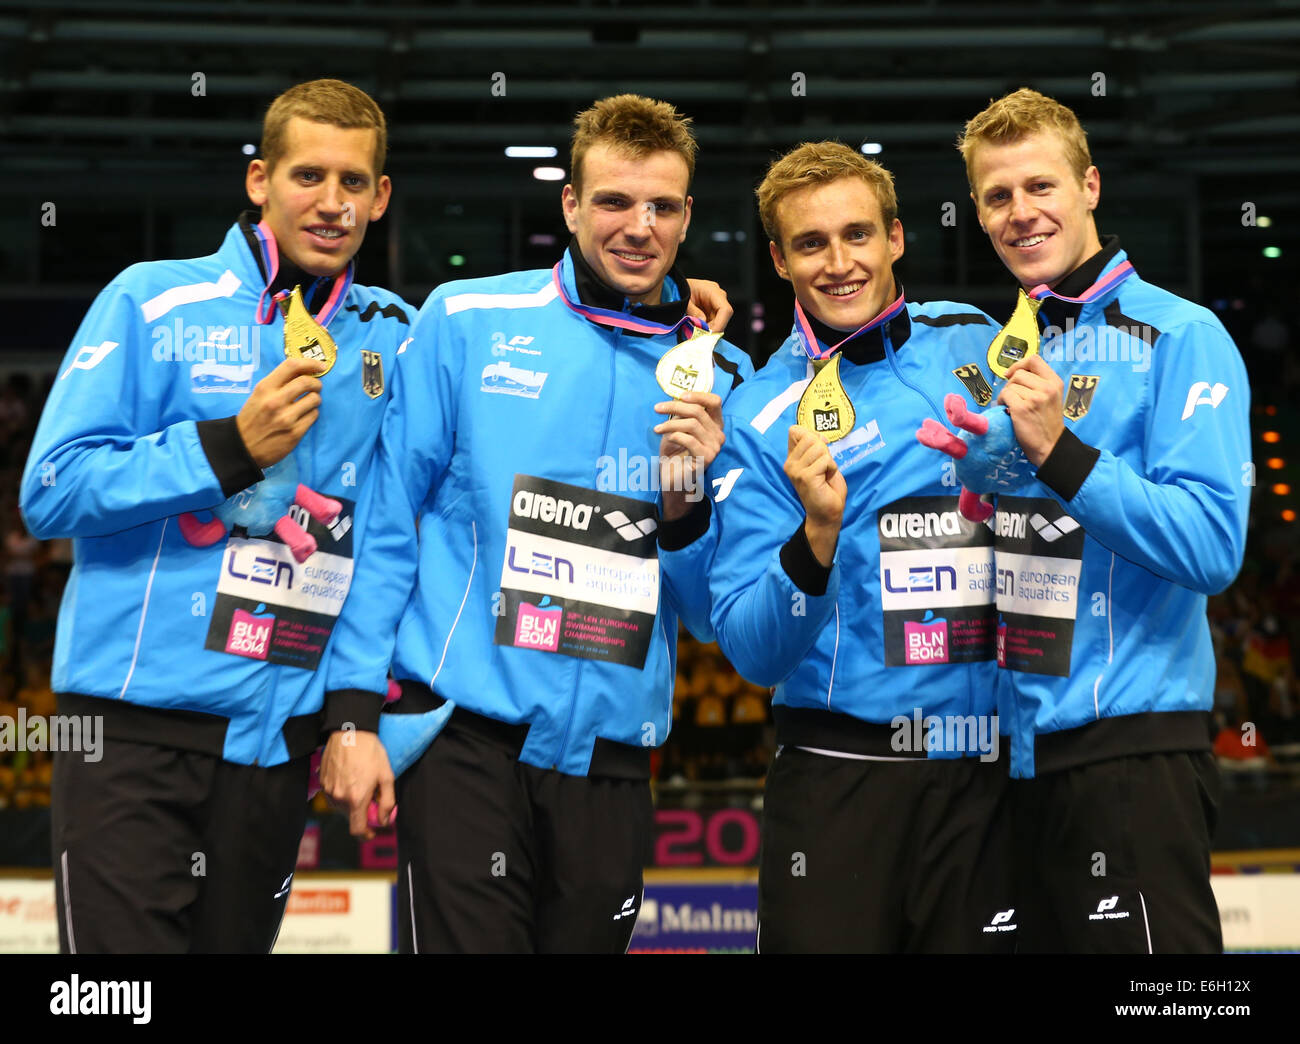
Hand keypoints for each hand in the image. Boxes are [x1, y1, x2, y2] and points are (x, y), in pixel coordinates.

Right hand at [236, 357, 325, 467]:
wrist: (242, 447)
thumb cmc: (252, 418)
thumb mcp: (258, 395)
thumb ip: (278, 383)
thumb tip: (303, 371)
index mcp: (264, 388)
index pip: (291, 366)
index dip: (310, 363)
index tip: (320, 366)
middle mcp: (275, 401)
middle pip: (307, 382)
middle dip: (316, 383)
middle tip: (316, 386)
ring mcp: (286, 418)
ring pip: (314, 399)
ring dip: (315, 399)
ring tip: (308, 403)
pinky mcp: (294, 433)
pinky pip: (313, 416)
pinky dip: (312, 414)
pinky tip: (304, 416)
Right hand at [320, 729, 394, 839]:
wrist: (350, 731)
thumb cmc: (371, 752)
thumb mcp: (387, 776)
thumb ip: (387, 802)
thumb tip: (384, 821)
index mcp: (356, 799)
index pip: (357, 829)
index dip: (365, 835)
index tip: (372, 832)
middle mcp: (339, 797)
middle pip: (349, 817)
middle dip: (361, 813)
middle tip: (372, 798)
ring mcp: (328, 790)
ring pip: (340, 807)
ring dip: (350, 803)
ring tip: (360, 783)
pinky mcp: (322, 781)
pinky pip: (332, 795)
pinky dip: (341, 793)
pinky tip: (349, 778)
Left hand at [655, 391, 724, 521]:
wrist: (673, 478)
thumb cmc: (675, 452)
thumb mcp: (677, 427)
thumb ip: (681, 413)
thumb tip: (676, 397)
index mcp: (715, 425)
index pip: (715, 402)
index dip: (698, 395)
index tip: (680, 396)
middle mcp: (718, 435)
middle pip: (698, 411)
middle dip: (674, 407)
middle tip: (657, 409)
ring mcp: (714, 447)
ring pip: (692, 424)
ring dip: (670, 424)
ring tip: (657, 429)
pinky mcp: (706, 458)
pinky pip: (688, 439)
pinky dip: (674, 435)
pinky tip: (665, 438)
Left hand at [685, 279, 732, 332]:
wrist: (678, 286)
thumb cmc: (682, 288)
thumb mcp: (685, 300)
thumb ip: (693, 311)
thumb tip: (702, 322)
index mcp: (714, 291)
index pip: (725, 310)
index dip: (720, 324)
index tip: (710, 334)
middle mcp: (719, 298)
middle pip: (723, 319)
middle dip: (713, 329)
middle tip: (700, 336)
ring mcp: (716, 304)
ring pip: (719, 322)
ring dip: (709, 330)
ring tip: (696, 333)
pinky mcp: (713, 310)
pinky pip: (713, 322)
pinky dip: (706, 328)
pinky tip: (697, 330)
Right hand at [785, 425, 846, 566]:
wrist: (827, 513)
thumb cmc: (826, 488)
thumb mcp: (821, 461)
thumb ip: (817, 447)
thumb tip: (819, 436)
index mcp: (791, 458)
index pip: (795, 431)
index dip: (812, 436)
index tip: (819, 452)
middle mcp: (790, 464)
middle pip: (810, 438)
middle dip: (824, 450)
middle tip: (824, 467)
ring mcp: (796, 471)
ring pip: (819, 448)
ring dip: (829, 460)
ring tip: (825, 474)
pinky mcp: (806, 477)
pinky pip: (825, 460)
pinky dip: (832, 468)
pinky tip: (827, 479)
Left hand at [997, 356, 1063, 467]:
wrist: (1050, 446)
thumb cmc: (1046, 422)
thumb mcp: (1050, 397)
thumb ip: (1038, 383)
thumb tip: (1013, 373)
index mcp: (1055, 382)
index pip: (1034, 360)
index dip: (1019, 364)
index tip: (1011, 374)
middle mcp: (1047, 388)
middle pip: (1019, 373)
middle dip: (1010, 384)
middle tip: (1013, 398)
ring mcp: (1036, 398)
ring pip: (1010, 385)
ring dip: (1006, 395)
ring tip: (1011, 406)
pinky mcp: (1023, 408)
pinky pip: (1005, 395)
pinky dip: (1001, 402)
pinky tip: (1007, 410)